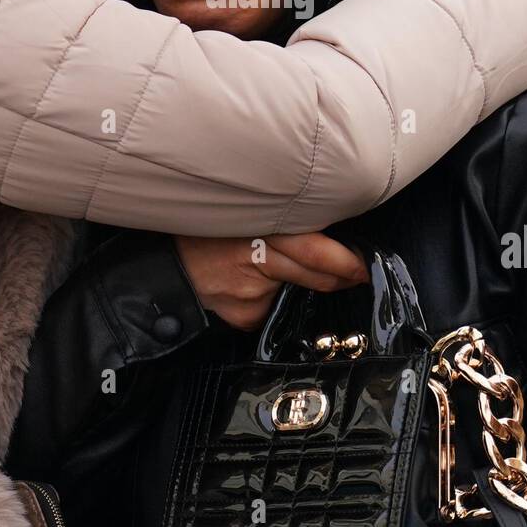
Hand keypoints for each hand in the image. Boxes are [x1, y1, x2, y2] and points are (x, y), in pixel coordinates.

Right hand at [173, 232, 368, 331]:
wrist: (164, 269)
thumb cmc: (204, 233)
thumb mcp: (238, 211)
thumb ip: (275, 215)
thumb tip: (318, 221)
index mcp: (256, 225)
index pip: (313, 247)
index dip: (343, 257)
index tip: (362, 261)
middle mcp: (255, 258)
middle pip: (315, 270)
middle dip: (341, 272)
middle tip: (357, 271)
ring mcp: (250, 291)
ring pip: (298, 288)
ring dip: (310, 282)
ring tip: (292, 267)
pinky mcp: (244, 315)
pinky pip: (272, 306)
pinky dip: (271, 296)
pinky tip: (251, 285)